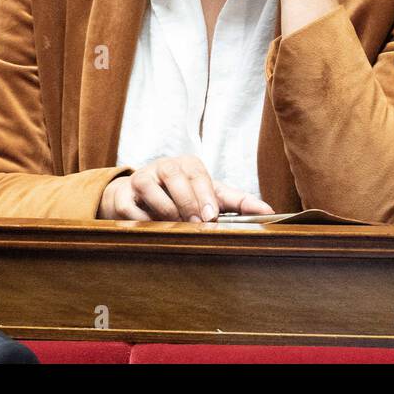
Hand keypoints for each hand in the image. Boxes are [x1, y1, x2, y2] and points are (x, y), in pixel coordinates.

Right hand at [97, 155, 274, 221]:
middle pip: (176, 179)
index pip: (198, 174)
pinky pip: (132, 211)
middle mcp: (164, 166)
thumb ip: (239, 202)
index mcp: (188, 164)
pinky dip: (143, 221)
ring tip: (177, 227)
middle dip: (188, 203)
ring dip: (167, 213)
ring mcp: (141, 179)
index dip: (204, 194)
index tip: (211, 216)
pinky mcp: (123, 197)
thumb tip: (270, 211)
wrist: (140, 196)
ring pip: (153, 193)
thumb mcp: (211, 195)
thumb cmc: (184, 195)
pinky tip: (152, 229)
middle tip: (197, 224)